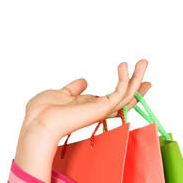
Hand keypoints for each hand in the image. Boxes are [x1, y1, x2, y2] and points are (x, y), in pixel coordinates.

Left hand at [23, 60, 151, 142]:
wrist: (38, 121)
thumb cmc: (43, 112)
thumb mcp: (61, 94)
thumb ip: (74, 89)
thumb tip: (83, 82)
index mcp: (88, 107)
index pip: (112, 98)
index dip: (124, 86)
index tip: (130, 72)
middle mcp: (97, 110)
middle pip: (125, 98)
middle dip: (137, 82)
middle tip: (144, 64)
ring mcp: (100, 110)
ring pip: (128, 95)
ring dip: (138, 77)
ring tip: (143, 61)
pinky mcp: (101, 109)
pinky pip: (120, 93)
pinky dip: (124, 79)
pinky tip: (123, 65)